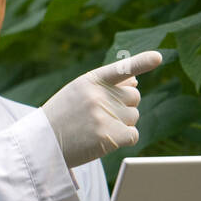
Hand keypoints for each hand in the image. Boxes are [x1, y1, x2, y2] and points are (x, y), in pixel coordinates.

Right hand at [40, 50, 162, 167]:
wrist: (42, 143)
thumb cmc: (63, 116)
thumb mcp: (79, 92)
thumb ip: (106, 86)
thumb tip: (136, 82)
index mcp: (91, 80)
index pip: (121, 68)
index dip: (141, 62)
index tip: (158, 57)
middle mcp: (99, 95)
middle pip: (134, 98)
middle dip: (124, 106)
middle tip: (101, 116)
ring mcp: (104, 115)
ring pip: (134, 117)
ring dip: (122, 124)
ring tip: (97, 128)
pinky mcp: (109, 136)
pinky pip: (133, 135)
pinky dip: (124, 139)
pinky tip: (105, 140)